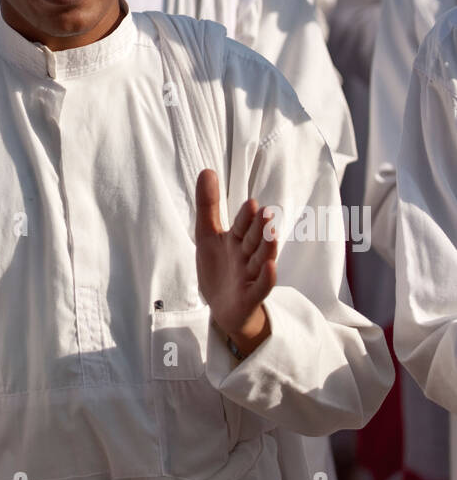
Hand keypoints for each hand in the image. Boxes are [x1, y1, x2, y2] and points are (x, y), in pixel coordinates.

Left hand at [194, 169, 274, 357]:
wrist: (222, 308)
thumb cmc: (219, 268)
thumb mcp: (207, 235)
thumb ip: (208, 205)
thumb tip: (207, 170)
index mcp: (237, 240)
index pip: (242, 225)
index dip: (246, 216)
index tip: (251, 202)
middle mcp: (246, 256)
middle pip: (254, 240)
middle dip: (260, 228)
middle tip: (266, 213)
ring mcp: (250, 276)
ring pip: (261, 260)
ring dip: (267, 248)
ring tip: (271, 234)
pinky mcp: (250, 296)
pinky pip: (261, 287)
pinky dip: (266, 278)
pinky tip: (270, 267)